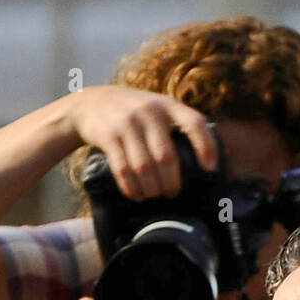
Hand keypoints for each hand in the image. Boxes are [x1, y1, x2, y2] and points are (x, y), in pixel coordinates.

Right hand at [64, 86, 218, 199]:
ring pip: (144, 167)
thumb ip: (174, 124)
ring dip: (151, 188)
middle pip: (166, 156)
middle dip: (171, 182)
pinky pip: (123, 169)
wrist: (90, 103)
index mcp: (168, 105)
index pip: (195, 123)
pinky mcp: (109, 136)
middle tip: (172, 193)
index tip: (209, 168)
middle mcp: (150, 112)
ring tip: (153, 196)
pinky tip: (136, 195)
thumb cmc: (131, 112)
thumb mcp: (155, 107)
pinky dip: (131, 187)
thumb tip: (198, 160)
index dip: (206, 146)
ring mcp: (128, 124)